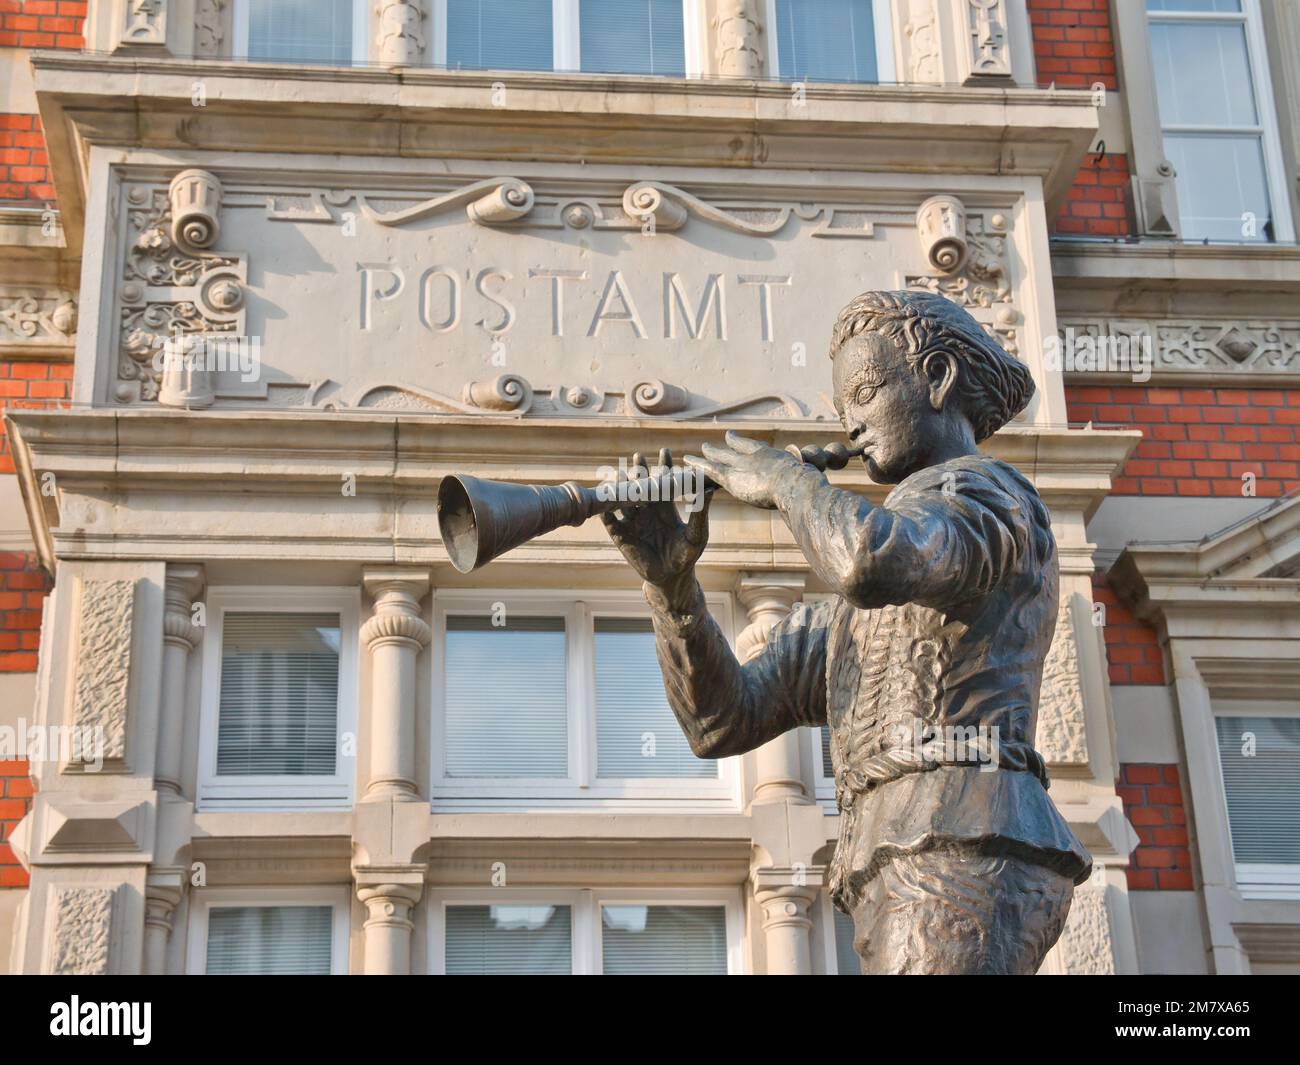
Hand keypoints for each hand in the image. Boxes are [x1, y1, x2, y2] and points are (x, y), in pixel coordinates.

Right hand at [601, 448, 712, 598]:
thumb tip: (710, 490)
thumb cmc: (687, 555)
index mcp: (665, 507)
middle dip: (639, 470)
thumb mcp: (697, 534)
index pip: (663, 481)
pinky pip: (610, 521)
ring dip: (620, 486)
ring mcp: (632, 522)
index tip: (665, 452)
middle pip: (640, 485)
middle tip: (638, 457)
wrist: (671, 577)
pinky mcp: (621, 535)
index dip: (664, 466)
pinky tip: (604, 502)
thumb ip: (701, 512)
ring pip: (623, 499)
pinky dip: (605, 511)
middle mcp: (647, 510)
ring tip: (619, 474)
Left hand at [685, 431, 807, 510]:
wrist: (794, 483)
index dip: (741, 443)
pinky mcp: (731, 477)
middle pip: (733, 451)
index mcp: (771, 456)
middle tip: (710, 444)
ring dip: (704, 457)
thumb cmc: (805, 486)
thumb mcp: (806, 482)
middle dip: (721, 449)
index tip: (732, 437)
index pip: (752, 447)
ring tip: (692, 455)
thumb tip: (813, 488)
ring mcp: (741, 466)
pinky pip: (709, 471)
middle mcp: (753, 457)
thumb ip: (803, 484)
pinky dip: (697, 468)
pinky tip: (686, 464)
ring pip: (717, 459)